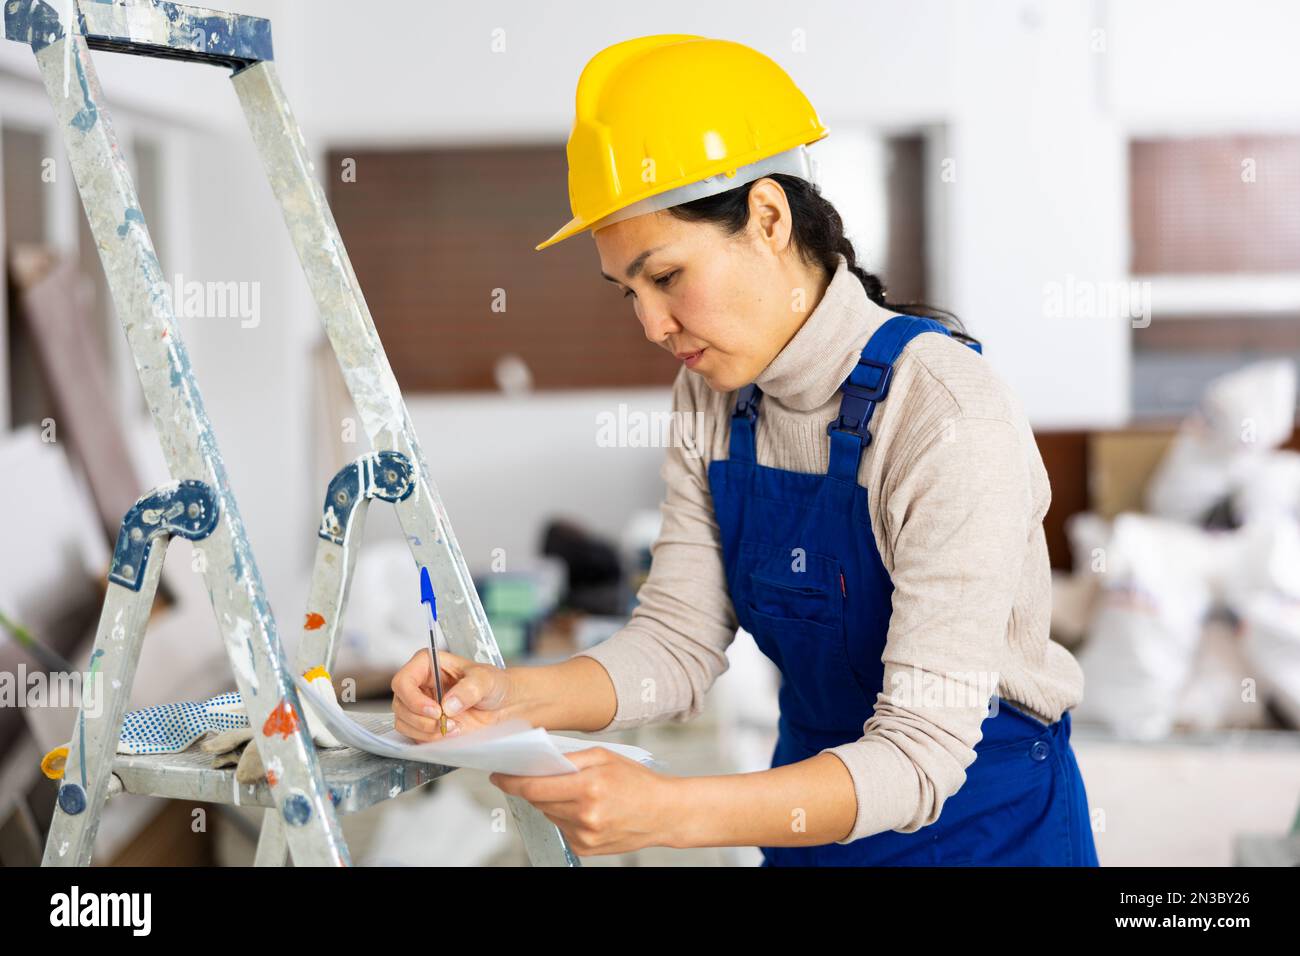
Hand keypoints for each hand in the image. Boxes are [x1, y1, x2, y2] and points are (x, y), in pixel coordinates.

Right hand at [391, 648, 512, 740]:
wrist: (503, 705)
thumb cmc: (493, 684)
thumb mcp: (486, 680)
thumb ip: (469, 689)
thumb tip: (448, 704)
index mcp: (427, 664)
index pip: (403, 681)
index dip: (413, 699)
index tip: (435, 711)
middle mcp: (419, 684)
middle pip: (400, 704)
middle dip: (421, 719)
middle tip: (445, 722)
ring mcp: (419, 705)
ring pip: (403, 722)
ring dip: (425, 731)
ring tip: (453, 727)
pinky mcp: (423, 723)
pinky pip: (413, 735)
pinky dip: (429, 739)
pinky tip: (450, 733)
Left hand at [489, 748, 682, 855]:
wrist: (664, 812)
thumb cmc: (637, 781)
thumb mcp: (604, 757)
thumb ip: (569, 759)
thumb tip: (537, 763)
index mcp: (589, 786)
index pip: (535, 786)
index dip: (511, 781)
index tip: (499, 775)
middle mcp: (585, 814)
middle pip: (538, 801)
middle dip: (533, 788)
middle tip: (535, 776)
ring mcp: (584, 835)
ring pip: (548, 814)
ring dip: (551, 802)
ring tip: (574, 791)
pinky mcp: (585, 848)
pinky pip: (561, 828)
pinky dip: (564, 816)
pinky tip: (584, 808)